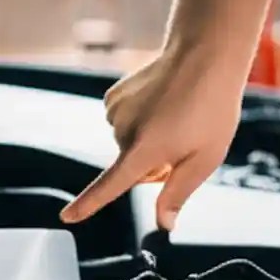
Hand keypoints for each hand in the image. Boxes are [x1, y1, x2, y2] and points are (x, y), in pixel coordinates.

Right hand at [60, 50, 242, 229]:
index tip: (67, 217)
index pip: (109, 186)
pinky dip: (139, 120)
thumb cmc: (212, 109)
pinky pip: (123, 122)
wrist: (204, 56)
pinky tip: (160, 104)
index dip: (88, 205)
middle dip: (154, 164)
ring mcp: (115, 110)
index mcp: (143, 150)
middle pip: (131, 167)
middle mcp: (122, 131)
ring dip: (147, 140)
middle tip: (185, 140)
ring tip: (175, 117)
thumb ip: (178, 193)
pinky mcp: (113, 95)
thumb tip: (164, 224)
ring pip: (127, 144)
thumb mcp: (205, 159)